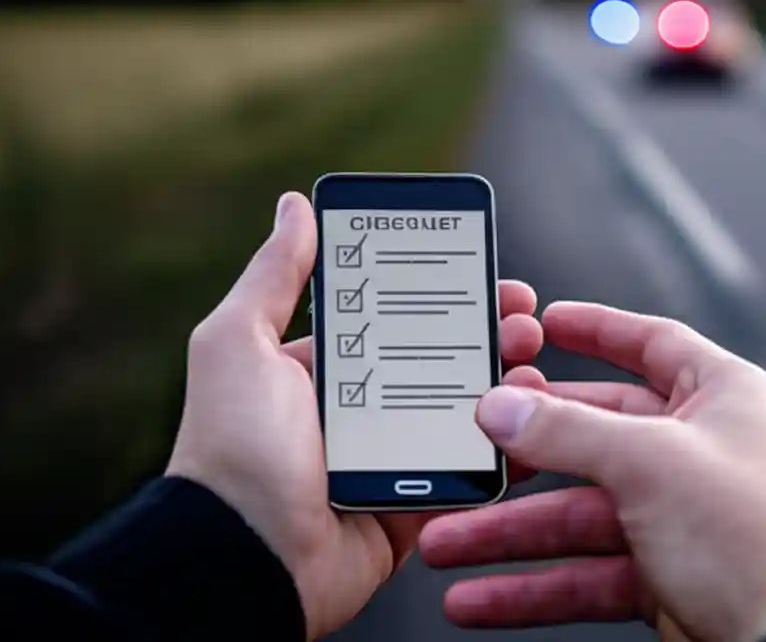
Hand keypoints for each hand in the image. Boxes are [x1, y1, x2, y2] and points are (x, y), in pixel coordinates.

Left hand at [165, 192, 543, 638]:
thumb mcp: (238, 344)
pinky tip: (532, 418)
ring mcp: (390, 459)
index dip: (442, 292)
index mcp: (321, 370)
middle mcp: (359, 411)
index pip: (395, 319)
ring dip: (506, 382)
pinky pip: (470, 471)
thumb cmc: (233, 448)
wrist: (244, 557)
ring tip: (530, 359)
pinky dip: (506, 446)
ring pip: (464, 411)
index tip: (484, 268)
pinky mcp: (414, 505)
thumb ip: (273, 276)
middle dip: (487, 331)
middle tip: (523, 316)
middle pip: (441, 360)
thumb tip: (292, 206)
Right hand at [420, 302, 765, 641]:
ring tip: (449, 545)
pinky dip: (536, 588)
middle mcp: (702, 453)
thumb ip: (570, 434)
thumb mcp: (654, 464)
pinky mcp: (671, 581)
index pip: (652, 345)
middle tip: (469, 458)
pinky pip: (588, 575)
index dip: (599, 331)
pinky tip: (485, 598)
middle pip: (596, 439)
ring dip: (512, 536)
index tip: (549, 325)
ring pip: (581, 517)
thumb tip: (506, 408)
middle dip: (526, 458)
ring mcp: (685, 520)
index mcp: (721, 398)